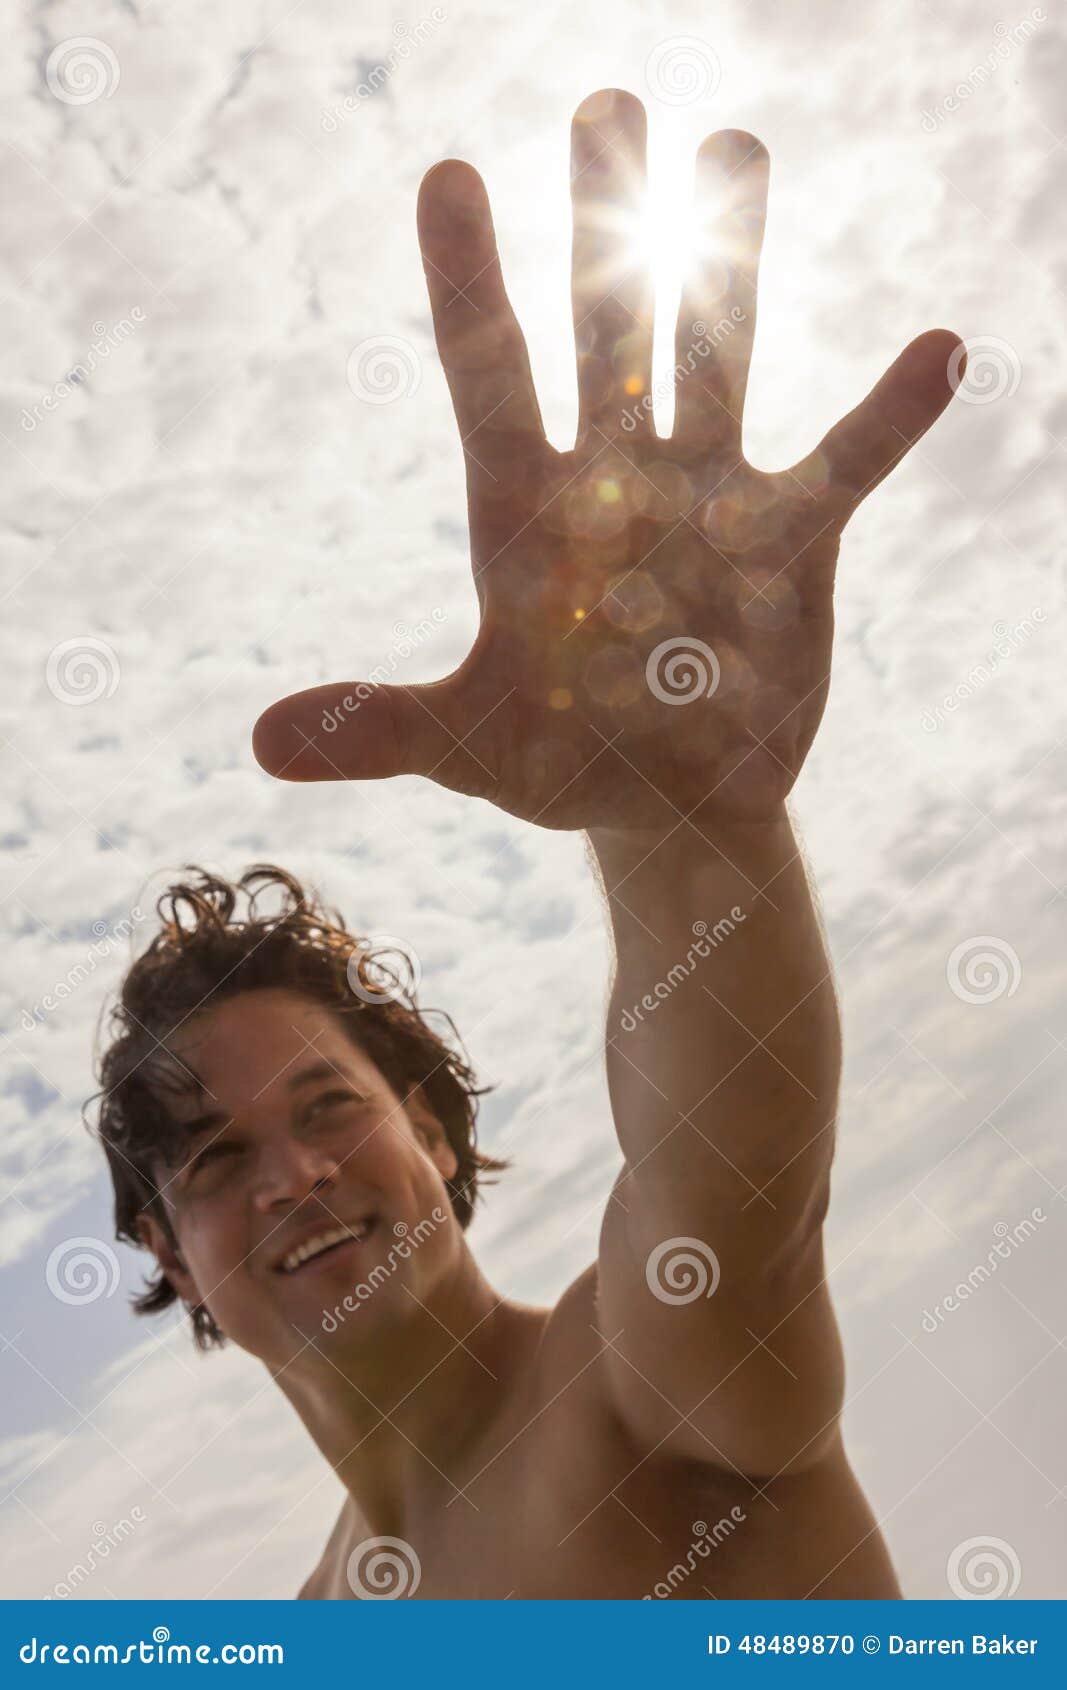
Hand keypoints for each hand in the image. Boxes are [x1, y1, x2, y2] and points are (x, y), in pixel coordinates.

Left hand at [254, 89, 962, 831]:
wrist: (665, 802)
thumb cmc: (557, 762)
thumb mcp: (468, 747)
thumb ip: (384, 727)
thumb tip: (265, 744)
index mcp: (521, 514)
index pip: (487, 378)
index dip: (468, 284)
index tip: (450, 176)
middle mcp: (612, 479)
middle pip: (604, 332)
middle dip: (603, 225)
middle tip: (605, 104)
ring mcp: (705, 497)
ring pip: (716, 358)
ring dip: (728, 263)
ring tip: (733, 146)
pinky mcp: (788, 543)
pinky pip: (845, 465)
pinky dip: (891, 416)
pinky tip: (938, 346)